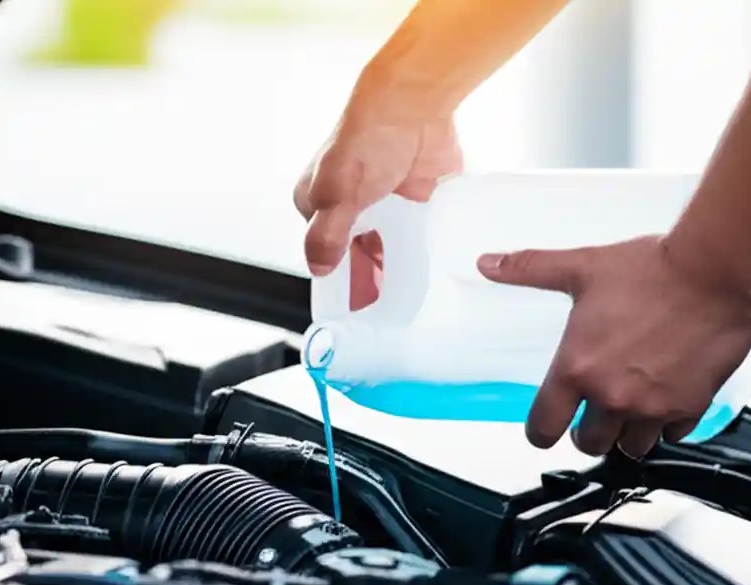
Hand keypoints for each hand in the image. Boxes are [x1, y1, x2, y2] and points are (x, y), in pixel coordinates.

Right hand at [294, 110, 461, 308]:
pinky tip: (431, 269)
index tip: (358, 313)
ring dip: (399, 268)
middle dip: (373, 280)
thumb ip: (327, 235)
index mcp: (318, 204)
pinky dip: (422, 251)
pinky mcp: (414, 201)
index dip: (341, 283)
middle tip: (390, 313)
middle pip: (358, 256)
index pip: (325, 255)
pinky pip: (417, 235)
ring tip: (414, 297)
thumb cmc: (366, 138)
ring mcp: (384, 204)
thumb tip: (319, 266)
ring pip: (390, 248)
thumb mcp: (339, 194)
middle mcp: (349, 207)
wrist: (415, 104)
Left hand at [477, 235, 750, 456]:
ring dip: (625, 433)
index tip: (544, 429)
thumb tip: (489, 264)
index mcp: (578, 368)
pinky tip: (665, 400)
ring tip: (627, 409)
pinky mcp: (690, 406)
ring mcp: (653, 406)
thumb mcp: (581, 267)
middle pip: (588, 443)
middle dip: (586, 432)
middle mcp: (612, 395)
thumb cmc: (653, 271)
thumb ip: (530, 269)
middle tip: (590, 414)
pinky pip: (672, 435)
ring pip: (630, 446)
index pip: (543, 426)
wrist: (715, 272)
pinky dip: (666, 425)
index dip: (540, 432)